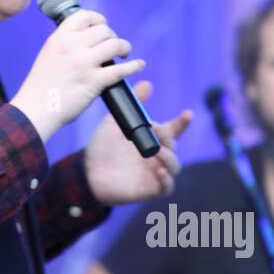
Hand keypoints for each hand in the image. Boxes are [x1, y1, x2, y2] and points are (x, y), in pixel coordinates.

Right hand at [10, 9, 147, 141]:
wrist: (34, 110)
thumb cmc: (40, 87)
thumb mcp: (49, 54)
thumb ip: (66, 44)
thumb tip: (88, 38)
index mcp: (58, 38)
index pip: (84, 16)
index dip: (98, 19)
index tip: (103, 27)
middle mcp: (71, 46)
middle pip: (104, 30)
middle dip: (112, 37)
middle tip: (114, 48)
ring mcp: (83, 64)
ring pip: (115, 45)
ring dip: (124, 48)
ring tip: (124, 55)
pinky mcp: (93, 82)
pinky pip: (121, 70)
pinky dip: (134, 66)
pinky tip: (138, 65)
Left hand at [83, 80, 192, 205]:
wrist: (86, 171)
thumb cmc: (102, 147)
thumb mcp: (115, 123)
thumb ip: (133, 106)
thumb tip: (147, 83)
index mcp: (151, 140)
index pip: (173, 130)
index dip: (182, 123)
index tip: (187, 113)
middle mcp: (157, 156)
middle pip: (173, 146)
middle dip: (168, 137)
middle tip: (156, 130)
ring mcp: (155, 173)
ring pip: (174, 166)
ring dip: (169, 158)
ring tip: (157, 152)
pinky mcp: (150, 189)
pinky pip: (167, 187)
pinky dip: (166, 180)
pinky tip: (160, 172)